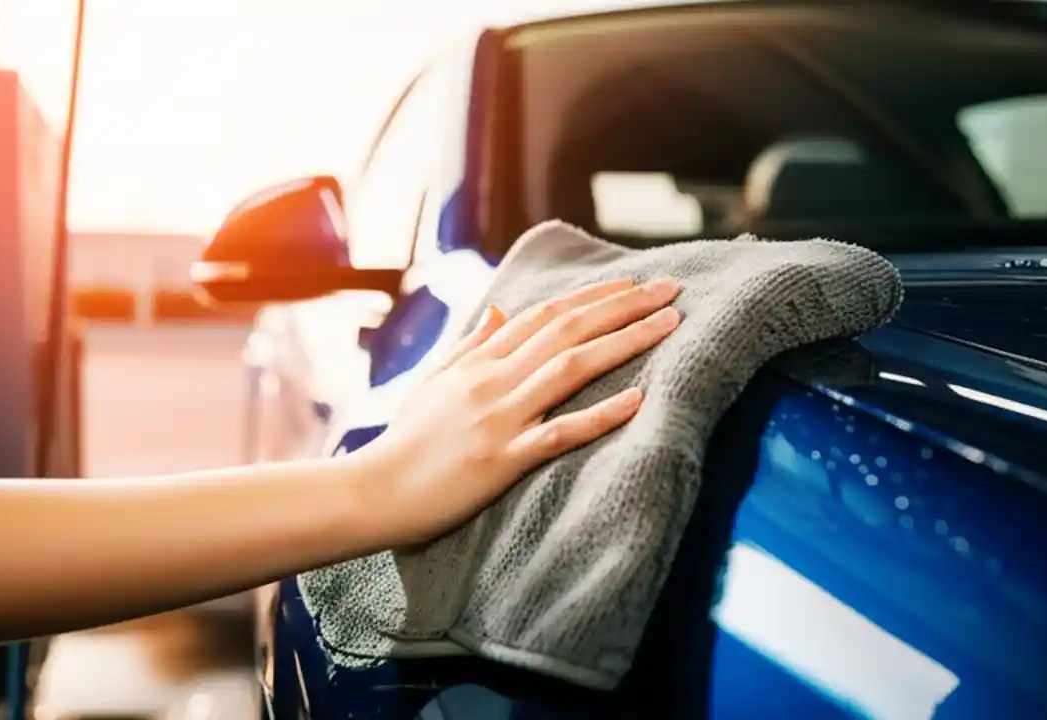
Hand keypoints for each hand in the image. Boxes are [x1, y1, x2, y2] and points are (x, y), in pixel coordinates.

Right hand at [359, 277, 681, 547]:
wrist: (374, 491)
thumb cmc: (406, 440)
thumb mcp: (434, 381)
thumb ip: (471, 344)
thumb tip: (501, 310)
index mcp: (479, 360)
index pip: (546, 315)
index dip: (594, 296)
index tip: (634, 283)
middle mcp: (493, 379)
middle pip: (568, 329)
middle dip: (625, 306)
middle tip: (671, 290)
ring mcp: (499, 417)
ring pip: (572, 367)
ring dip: (625, 342)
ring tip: (670, 325)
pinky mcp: (502, 460)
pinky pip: (560, 432)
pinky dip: (601, 415)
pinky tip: (640, 400)